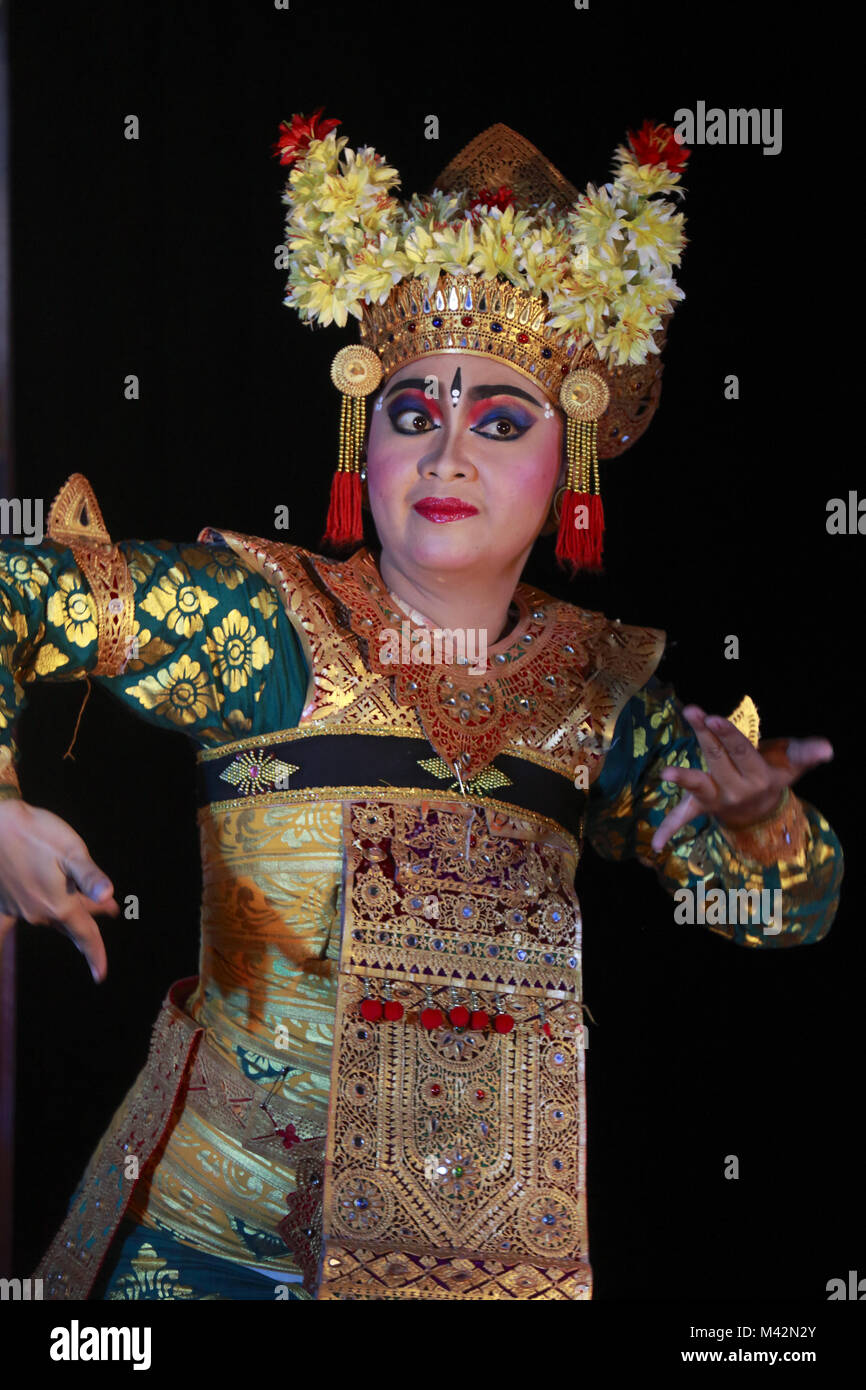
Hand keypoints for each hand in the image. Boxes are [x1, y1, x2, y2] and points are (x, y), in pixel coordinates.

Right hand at [0, 799, 119, 981]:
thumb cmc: (36, 834)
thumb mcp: (71, 850)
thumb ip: (90, 876)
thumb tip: (110, 895)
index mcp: (59, 904)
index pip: (84, 935)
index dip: (96, 954)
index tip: (100, 975)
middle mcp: (38, 913)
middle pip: (71, 921)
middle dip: (91, 917)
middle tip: (112, 909)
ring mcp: (18, 909)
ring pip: (51, 915)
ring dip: (69, 910)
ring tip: (85, 902)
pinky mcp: (3, 901)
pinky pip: (16, 919)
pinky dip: (28, 919)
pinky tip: (30, 911)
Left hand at [650, 705, 833, 853]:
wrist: (760, 811)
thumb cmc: (772, 776)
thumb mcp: (791, 766)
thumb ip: (806, 754)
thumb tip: (826, 748)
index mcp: (757, 776)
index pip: (741, 751)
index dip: (728, 735)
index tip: (713, 718)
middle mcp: (735, 789)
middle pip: (718, 758)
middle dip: (705, 736)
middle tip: (693, 713)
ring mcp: (715, 800)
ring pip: (698, 786)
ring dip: (683, 778)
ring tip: (666, 772)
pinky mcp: (698, 807)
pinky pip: (683, 819)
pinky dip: (669, 830)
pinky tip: (654, 844)